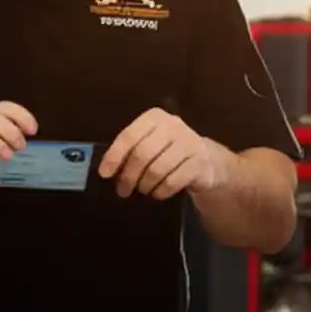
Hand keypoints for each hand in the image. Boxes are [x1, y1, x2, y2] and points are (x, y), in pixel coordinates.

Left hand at [99, 108, 218, 199]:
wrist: (205, 159)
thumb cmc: (167, 151)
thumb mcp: (148, 144)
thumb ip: (129, 152)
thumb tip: (106, 171)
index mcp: (154, 118)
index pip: (129, 136)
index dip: (114, 156)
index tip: (104, 174)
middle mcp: (172, 125)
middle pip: (142, 154)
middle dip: (129, 176)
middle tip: (123, 191)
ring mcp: (189, 143)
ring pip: (157, 170)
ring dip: (145, 185)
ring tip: (143, 190)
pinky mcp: (200, 162)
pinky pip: (172, 182)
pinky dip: (161, 191)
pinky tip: (158, 193)